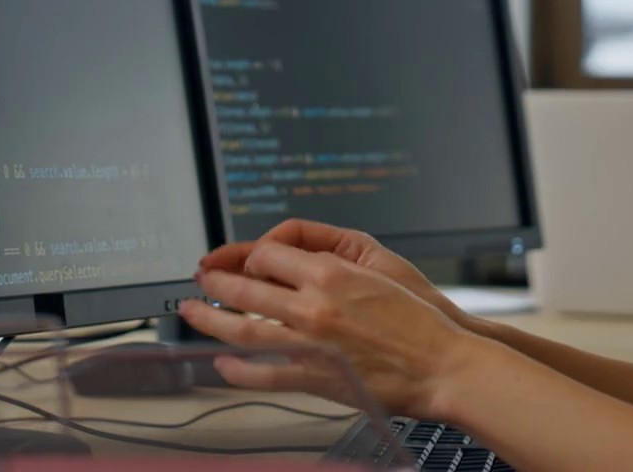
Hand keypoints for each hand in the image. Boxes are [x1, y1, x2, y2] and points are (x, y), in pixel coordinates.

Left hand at [180, 240, 485, 419]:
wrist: (442, 363)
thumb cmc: (418, 320)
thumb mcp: (377, 270)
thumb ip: (333, 265)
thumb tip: (297, 263)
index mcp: (331, 272)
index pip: (267, 254)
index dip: (248, 257)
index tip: (242, 263)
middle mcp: (314, 305)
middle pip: (244, 288)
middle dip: (215, 282)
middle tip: (199, 280)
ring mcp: (310, 344)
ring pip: (242, 329)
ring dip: (209, 319)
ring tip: (190, 313)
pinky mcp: (314, 377)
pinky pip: (262, 373)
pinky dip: (236, 369)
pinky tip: (221, 362)